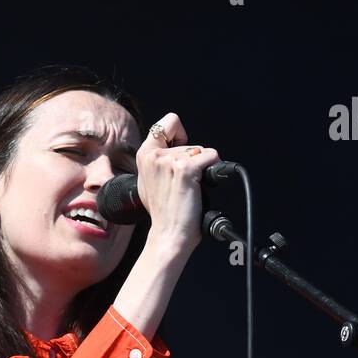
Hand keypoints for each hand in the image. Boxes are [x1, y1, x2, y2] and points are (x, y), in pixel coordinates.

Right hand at [135, 112, 219, 256]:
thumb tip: (173, 149)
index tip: (181, 152)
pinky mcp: (186, 170)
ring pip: (200, 151)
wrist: (169, 235)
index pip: (168, 122)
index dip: (179, 134)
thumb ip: (157, 163)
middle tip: (183, 184)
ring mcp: (169, 161)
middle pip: (188, 141)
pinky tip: (200, 186)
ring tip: (188, 189)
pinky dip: (213, 169)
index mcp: (144, 155)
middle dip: (191, 159)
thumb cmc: (164, 214)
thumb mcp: (150, 182)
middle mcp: (154, 155)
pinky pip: (211, 156)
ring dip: (200, 168)